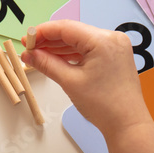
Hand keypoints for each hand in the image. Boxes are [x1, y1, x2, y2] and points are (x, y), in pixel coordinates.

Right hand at [22, 20, 150, 136]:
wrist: (127, 125)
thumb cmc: (105, 105)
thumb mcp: (70, 82)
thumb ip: (46, 64)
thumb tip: (28, 54)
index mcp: (103, 40)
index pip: (66, 28)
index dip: (43, 32)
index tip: (26, 38)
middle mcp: (112, 38)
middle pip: (73, 32)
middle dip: (49, 40)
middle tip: (29, 48)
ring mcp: (115, 47)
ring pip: (80, 41)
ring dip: (59, 48)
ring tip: (38, 55)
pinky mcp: (115, 56)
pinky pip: (89, 49)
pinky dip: (72, 54)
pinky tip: (56, 58)